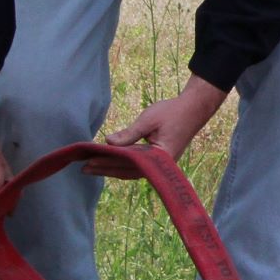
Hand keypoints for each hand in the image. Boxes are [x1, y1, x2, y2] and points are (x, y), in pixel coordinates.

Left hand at [85, 77, 228, 178]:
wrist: (195, 108)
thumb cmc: (173, 112)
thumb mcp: (149, 120)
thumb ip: (129, 133)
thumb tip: (108, 142)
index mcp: (161, 157)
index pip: (129, 163)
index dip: (108, 162)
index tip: (90, 160)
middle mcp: (161, 165)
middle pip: (129, 171)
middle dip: (106, 169)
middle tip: (85, 168)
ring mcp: (161, 164)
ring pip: (132, 171)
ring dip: (112, 169)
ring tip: (93, 168)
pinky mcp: (159, 159)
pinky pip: (138, 166)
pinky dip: (123, 165)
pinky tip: (110, 163)